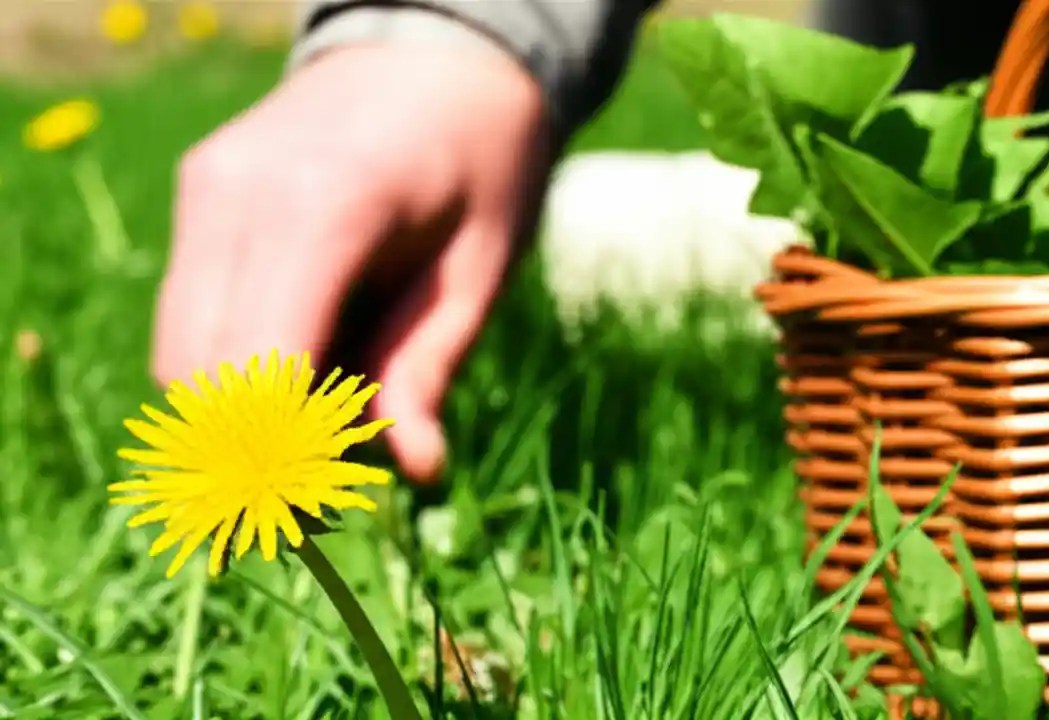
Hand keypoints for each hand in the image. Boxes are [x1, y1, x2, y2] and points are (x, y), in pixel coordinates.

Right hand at [152, 39, 549, 481]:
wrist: (440, 52)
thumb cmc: (482, 159)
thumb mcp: (482, 266)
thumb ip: (430, 366)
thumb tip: (415, 469)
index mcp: (324, 208)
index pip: (256, 371)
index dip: (275, 460)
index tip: (320, 521)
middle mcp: (238, 195)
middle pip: (199, 375)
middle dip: (249, 456)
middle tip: (327, 502)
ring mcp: (208, 188)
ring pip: (181, 352)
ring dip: (236, 418)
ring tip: (327, 438)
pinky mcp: (202, 192)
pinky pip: (194, 312)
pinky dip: (233, 368)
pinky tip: (305, 376)